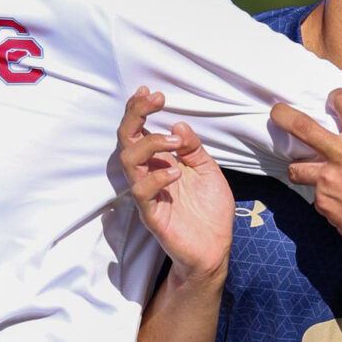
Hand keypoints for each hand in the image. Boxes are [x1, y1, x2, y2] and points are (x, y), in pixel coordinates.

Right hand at [117, 87, 232, 280]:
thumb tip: (179, 123)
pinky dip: (156, 177)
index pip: (140, 131)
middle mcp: (149, 174)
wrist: (214, 249)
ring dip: (150, 144)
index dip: (139, 110)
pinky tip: (176, 172)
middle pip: (126, 140)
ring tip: (174, 141)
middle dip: (135, 116)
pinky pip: (142, 192)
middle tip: (154, 99)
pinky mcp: (152, 215)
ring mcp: (148, 194)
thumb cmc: (209, 211)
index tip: (150, 92)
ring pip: (128, 162)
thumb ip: (194, 149)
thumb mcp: (208, 171)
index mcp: (160, 162)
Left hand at [271, 91, 341, 272]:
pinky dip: (324, 195)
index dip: (336, 97)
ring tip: (304, 170)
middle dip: (283, 115)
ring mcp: (329, 178)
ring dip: (298, 167)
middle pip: (301, 126)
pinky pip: (315, 193)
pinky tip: (339, 201)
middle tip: (276, 112)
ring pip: (295, 166)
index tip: (332, 101)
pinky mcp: (323, 201)